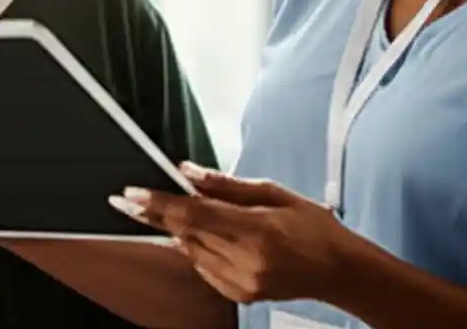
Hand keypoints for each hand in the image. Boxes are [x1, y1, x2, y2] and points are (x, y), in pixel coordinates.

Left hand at [108, 163, 357, 304]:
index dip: (158, 203)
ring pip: (191, 251)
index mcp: (258, 231)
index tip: (131, 193)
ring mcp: (243, 283)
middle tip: (126, 199)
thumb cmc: (313, 226)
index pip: (194, 215)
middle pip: (186, 233)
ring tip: (159, 210)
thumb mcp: (275, 193)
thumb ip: (227, 185)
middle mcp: (247, 261)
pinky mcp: (240, 295)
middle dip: (155, 213)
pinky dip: (194, 248)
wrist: (340, 271)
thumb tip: (188, 172)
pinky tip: (198, 234)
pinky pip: (203, 267)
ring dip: (174, 229)